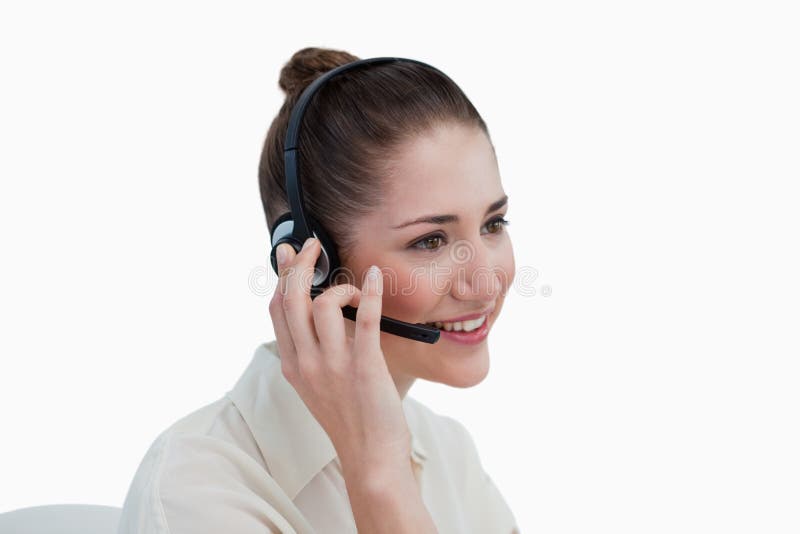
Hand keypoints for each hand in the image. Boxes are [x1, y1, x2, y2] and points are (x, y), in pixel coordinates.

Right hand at [269, 237, 411, 479]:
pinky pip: (366, 321)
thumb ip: (311, 353)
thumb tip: (318, 313)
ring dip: (339, 289)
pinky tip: (374, 277)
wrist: (370, 458)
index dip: (281, 276)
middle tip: (314, 246)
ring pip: (321, 306)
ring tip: (354, 293)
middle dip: (300, 265)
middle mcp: (307, 363)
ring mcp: (333, 366)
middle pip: (292, 300)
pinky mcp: (364, 368)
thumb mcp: (315, 386)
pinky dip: (369, 293)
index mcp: (293, 365)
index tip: (288, 254)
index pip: (277, 310)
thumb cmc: (350, 419)